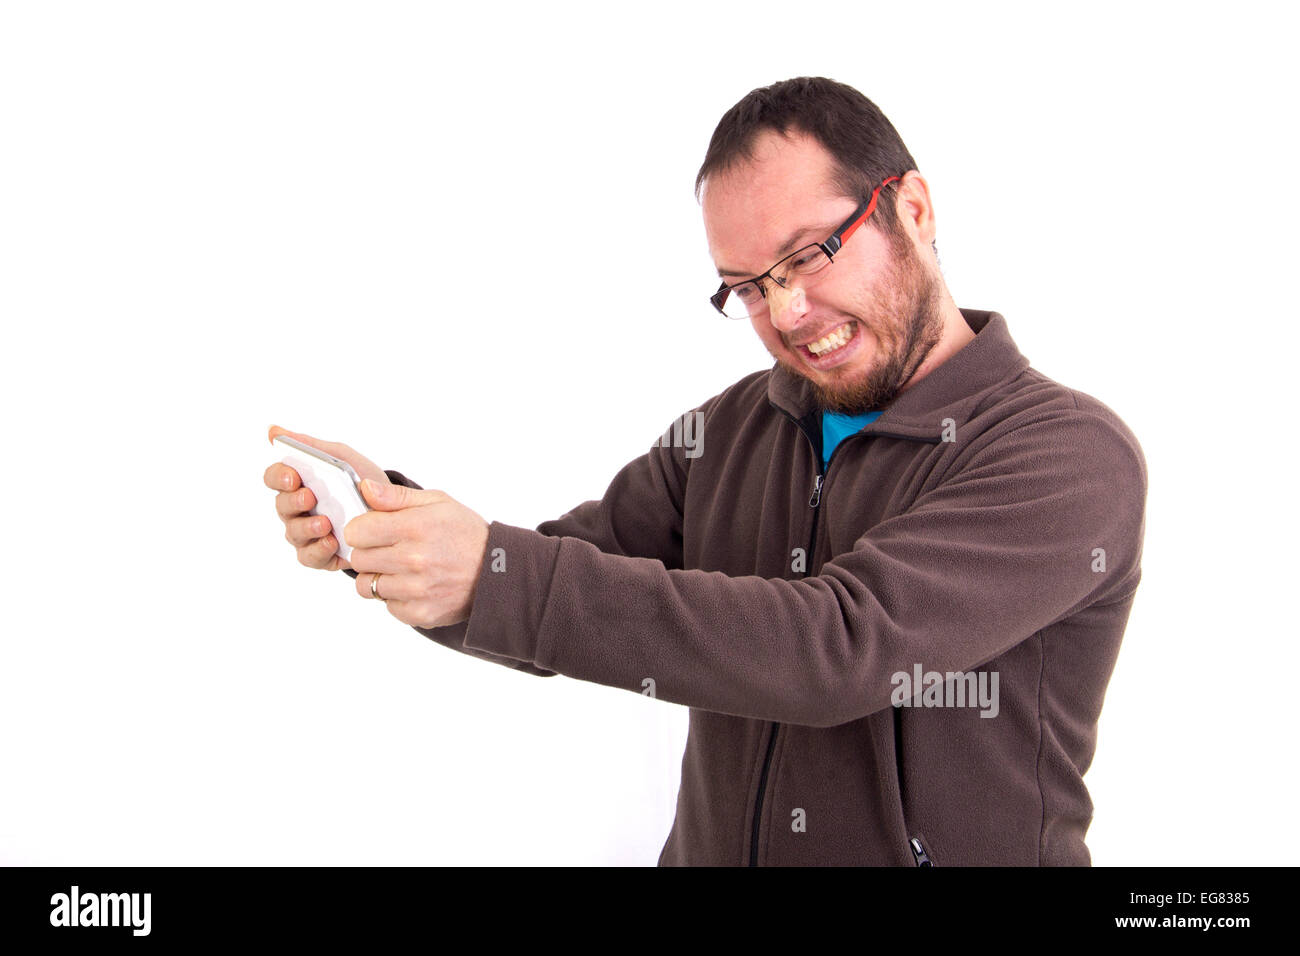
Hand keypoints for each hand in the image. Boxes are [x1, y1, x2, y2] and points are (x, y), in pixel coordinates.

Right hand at [263, 424, 392, 571]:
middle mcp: (295, 510)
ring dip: (307, 528)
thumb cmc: (359, 480)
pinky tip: (332, 543)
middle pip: (281, 506)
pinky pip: (310, 556)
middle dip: (294, 501)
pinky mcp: (320, 555)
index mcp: (296, 483)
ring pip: (293, 533)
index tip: (294, 475)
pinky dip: (319, 550)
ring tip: (325, 523)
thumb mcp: (340, 457)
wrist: (391, 508)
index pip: (274, 478)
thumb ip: (310, 445)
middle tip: (310, 497)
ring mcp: (306, 534)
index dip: (279, 477)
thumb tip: (273, 431)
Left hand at [346, 478, 490, 628]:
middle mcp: (413, 560)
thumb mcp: (437, 502)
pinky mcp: (420, 612)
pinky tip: (413, 586)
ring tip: (401, 569)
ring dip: (379, 577)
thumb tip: (364, 488)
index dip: (363, 528)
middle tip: (392, 549)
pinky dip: (396, 597)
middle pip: (358, 559)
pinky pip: (387, 605)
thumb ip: (396, 496)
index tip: (375, 530)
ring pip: (366, 585)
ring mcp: (416, 590)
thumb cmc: (466, 534)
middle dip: (370, 552)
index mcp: (414, 527)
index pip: (356, 531)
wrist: (498, 571)